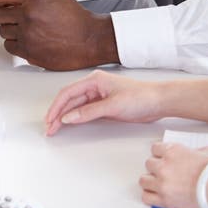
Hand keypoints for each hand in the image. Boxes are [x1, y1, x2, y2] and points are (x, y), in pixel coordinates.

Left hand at [0, 0, 119, 69]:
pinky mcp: (28, 52)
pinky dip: (16, 44)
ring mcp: (27, 34)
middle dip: (6, 15)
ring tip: (26, 30)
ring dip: (11, 31)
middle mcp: (28, 14)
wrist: (90, 39)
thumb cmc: (77, 18)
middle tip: (15, 17)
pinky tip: (27, 40)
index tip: (2, 2)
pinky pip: (9, 46)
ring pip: (3, 31)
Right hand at [45, 70, 164, 135]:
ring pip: (76, 106)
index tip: (49, 120)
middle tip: (49, 128)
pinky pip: (85, 111)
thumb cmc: (141, 97)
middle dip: (57, 113)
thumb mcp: (112, 106)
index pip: (68, 93)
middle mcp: (95, 86)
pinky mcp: (104, 104)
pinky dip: (76, 118)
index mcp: (94, 80)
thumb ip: (89, 112)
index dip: (56, 107)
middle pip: (70, 99)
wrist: (158, 101)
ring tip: (55, 128)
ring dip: (65, 117)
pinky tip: (70, 124)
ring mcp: (99, 95)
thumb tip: (69, 117)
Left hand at [140, 143, 207, 207]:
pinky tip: (156, 196)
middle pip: (149, 163)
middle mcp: (164, 165)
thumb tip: (192, 154)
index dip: (160, 153)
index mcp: (173, 150)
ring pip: (143, 180)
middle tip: (163, 172)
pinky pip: (146, 197)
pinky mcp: (165, 201)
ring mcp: (162, 183)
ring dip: (150, 181)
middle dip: (156, 167)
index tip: (162, 157)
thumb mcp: (206, 151)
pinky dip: (149, 196)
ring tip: (157, 184)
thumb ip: (193, 151)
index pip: (155, 148)